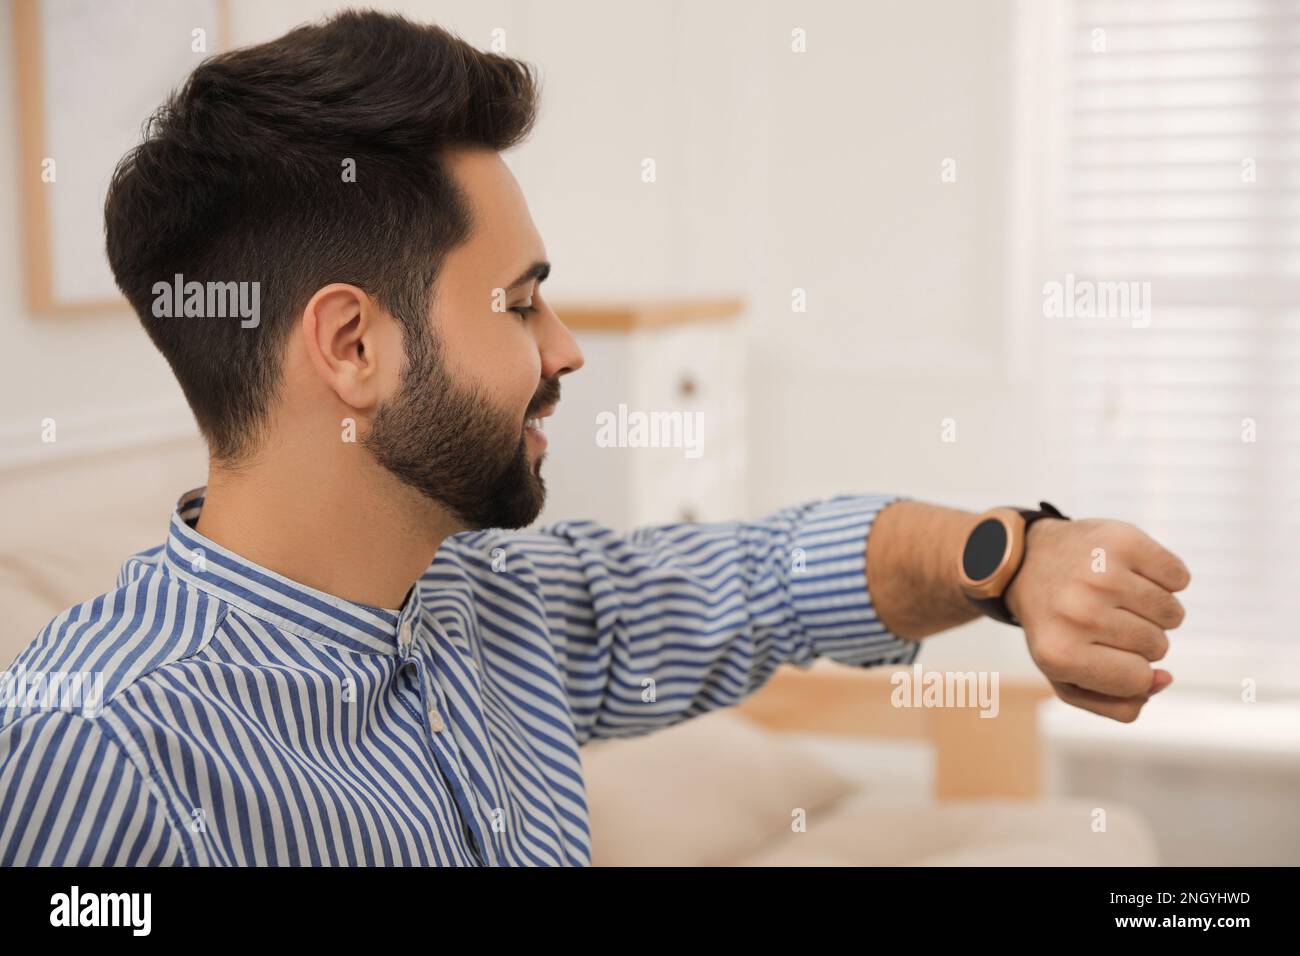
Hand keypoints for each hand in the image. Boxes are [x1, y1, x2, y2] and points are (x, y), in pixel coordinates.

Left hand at [1005, 517, 1189, 721]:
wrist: (1028, 562)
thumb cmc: (1055, 625)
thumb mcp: (1068, 678)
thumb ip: (1117, 704)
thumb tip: (1163, 679)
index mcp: (1059, 653)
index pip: (1139, 679)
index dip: (1133, 670)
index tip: (1107, 652)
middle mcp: (1078, 613)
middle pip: (1158, 646)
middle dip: (1140, 638)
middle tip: (1105, 619)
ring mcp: (1101, 574)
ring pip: (1173, 613)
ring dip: (1155, 610)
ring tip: (1118, 598)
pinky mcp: (1122, 541)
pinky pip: (1179, 576)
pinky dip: (1166, 579)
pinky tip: (1131, 574)